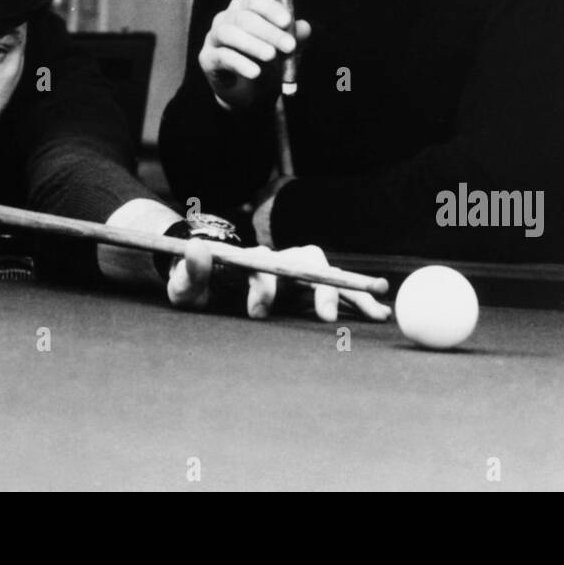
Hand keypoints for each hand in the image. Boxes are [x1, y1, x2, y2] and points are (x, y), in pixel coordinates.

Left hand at [167, 238, 389, 322]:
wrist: (208, 278)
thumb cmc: (197, 285)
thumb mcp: (184, 285)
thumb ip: (190, 271)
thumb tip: (197, 247)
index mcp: (248, 260)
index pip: (262, 264)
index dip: (263, 287)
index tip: (257, 313)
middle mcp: (276, 259)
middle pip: (304, 259)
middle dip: (319, 285)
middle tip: (324, 317)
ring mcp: (293, 271)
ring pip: (323, 269)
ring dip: (345, 289)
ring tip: (372, 310)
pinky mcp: (305, 287)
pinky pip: (336, 289)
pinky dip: (357, 300)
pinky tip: (379, 313)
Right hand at [197, 0, 310, 110]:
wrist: (249, 91)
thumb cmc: (268, 61)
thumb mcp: (286, 50)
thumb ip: (295, 37)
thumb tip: (304, 28)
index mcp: (245, 8)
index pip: (255, 0)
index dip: (271, 9)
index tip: (287, 22)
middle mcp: (226, 18)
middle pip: (243, 17)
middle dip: (268, 31)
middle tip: (289, 46)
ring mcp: (213, 37)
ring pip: (228, 33)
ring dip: (252, 44)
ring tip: (271, 56)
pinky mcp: (207, 58)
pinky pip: (222, 56)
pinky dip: (240, 64)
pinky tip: (255, 72)